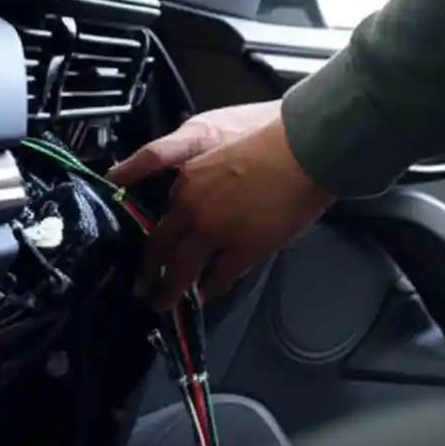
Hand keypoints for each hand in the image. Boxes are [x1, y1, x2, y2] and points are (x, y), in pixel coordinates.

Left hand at [112, 112, 333, 309]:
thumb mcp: (222, 155)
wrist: (302, 152)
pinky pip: (219, 277)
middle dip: (149, 269)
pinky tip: (206, 296)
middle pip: (160, 245)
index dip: (162, 234)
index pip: (166, 214)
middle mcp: (192, 208)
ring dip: (171, 288)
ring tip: (164, 302)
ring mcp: (214, 232)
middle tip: (142, 285)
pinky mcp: (241, 250)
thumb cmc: (270, 143)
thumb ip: (206, 182)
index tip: (157, 248)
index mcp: (187, 180)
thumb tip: (203, 202)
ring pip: (182, 268)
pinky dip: (211, 289)